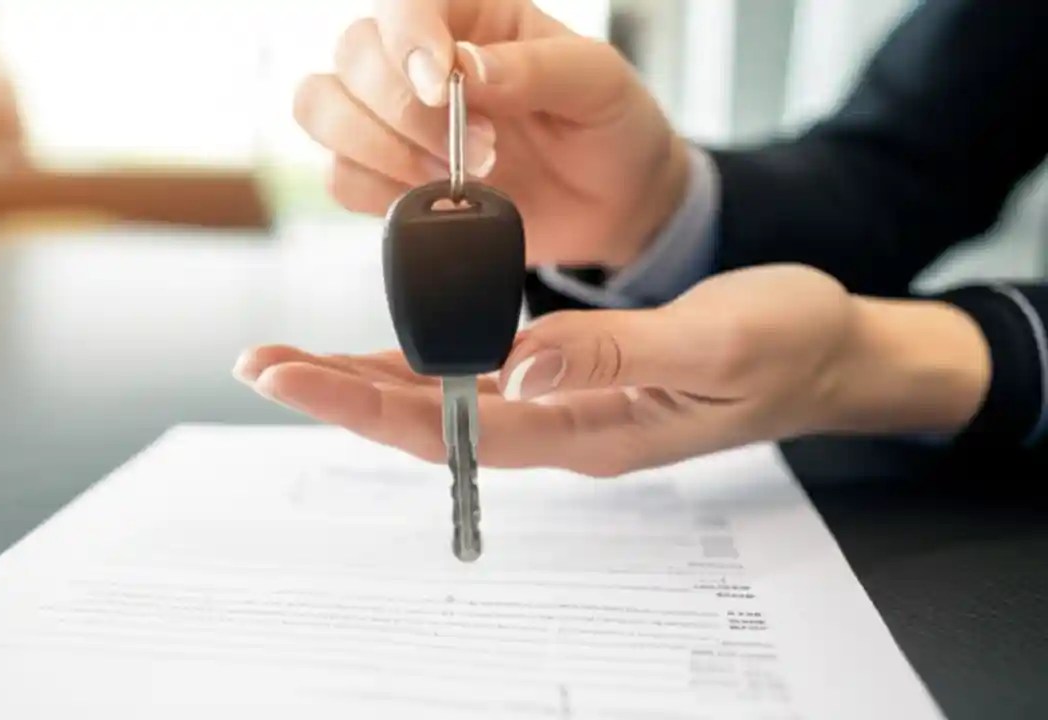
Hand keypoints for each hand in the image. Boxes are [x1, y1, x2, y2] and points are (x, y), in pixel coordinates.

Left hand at [234, 265, 990, 475]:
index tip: (293, 379)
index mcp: (591, 430)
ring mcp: (569, 408)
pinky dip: (424, 361)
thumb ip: (619, 356)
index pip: (456, 427)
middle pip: (431, 421)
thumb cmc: (787, 345)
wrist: (834, 353)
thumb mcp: (715, 345)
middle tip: (262, 367)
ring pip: (448, 403)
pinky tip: (387, 350)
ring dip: (369, 382)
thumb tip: (521, 365)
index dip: (367, 403)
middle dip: (341, 394)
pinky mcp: (577, 381)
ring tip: (296, 364)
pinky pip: (480, 379)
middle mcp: (566, 428)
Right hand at [295, 0, 689, 266]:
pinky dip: (380, 194)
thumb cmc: (607, 127)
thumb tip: (467, 68)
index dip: (405, 37)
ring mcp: (392, 117)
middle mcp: (418, 56)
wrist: (610, 204)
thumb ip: (535, 68)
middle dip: (405, 111)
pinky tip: (437, 200)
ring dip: (382, 151)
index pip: (402, 0)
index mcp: (468, 13)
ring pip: (322, 109)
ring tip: (456, 178)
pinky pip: (340, 177)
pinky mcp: (384, 176)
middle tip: (483, 151)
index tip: (440, 84)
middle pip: (351, 55)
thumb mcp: (597, 84)